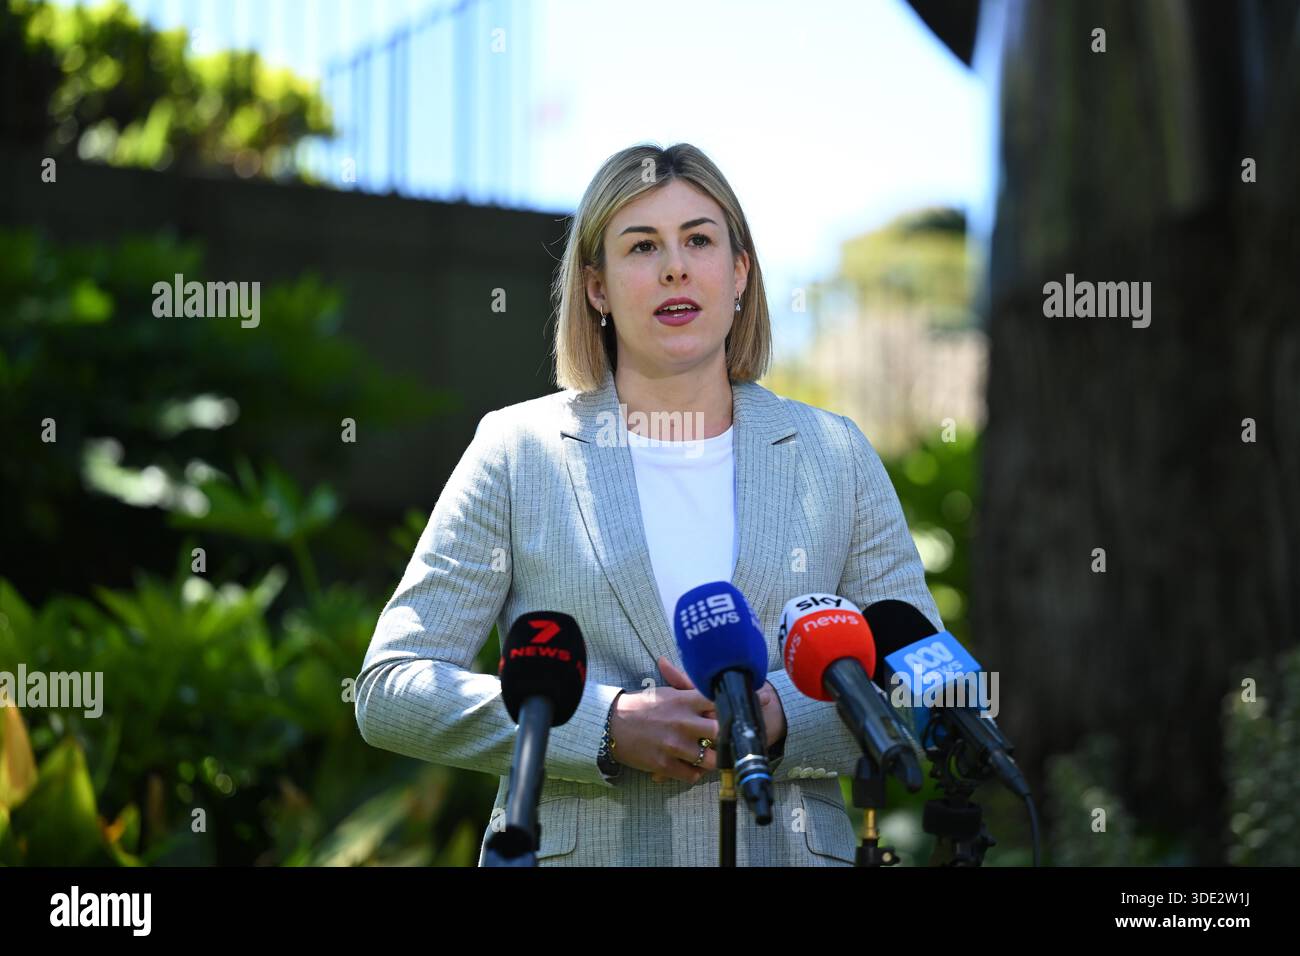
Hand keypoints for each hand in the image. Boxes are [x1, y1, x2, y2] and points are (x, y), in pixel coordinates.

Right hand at [648, 657, 787, 783]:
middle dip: (732, 738)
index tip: (759, 703)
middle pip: (722, 734)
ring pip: (711, 760)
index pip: (720, 702)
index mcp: (684, 701)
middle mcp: (683, 722)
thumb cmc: (642, 706)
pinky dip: (696, 773)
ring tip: (718, 759)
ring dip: (716, 760)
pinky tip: (694, 767)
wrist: (611, 724)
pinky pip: (692, 775)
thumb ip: (691, 689)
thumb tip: (714, 678)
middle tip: (740, 741)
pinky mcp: (665, 764)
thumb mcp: (667, 692)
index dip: (741, 703)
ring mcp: (675, 745)